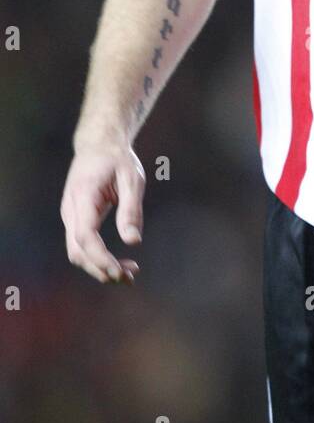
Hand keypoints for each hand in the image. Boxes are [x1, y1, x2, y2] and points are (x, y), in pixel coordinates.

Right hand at [60, 144, 144, 283]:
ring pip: (78, 252)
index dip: (100, 258)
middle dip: (101, 269)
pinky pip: (82, 245)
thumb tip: (133, 242)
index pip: (85, 236)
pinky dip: (98, 258)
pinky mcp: (76, 220)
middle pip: (77, 251)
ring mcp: (70, 216)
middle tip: (130, 278)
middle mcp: (71, 210)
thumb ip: (131, 210)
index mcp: (83, 196)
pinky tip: (120, 263)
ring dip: (100, 267)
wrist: (98, 145)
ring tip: (129, 274)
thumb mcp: (132, 179)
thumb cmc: (117, 159)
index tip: (119, 272)